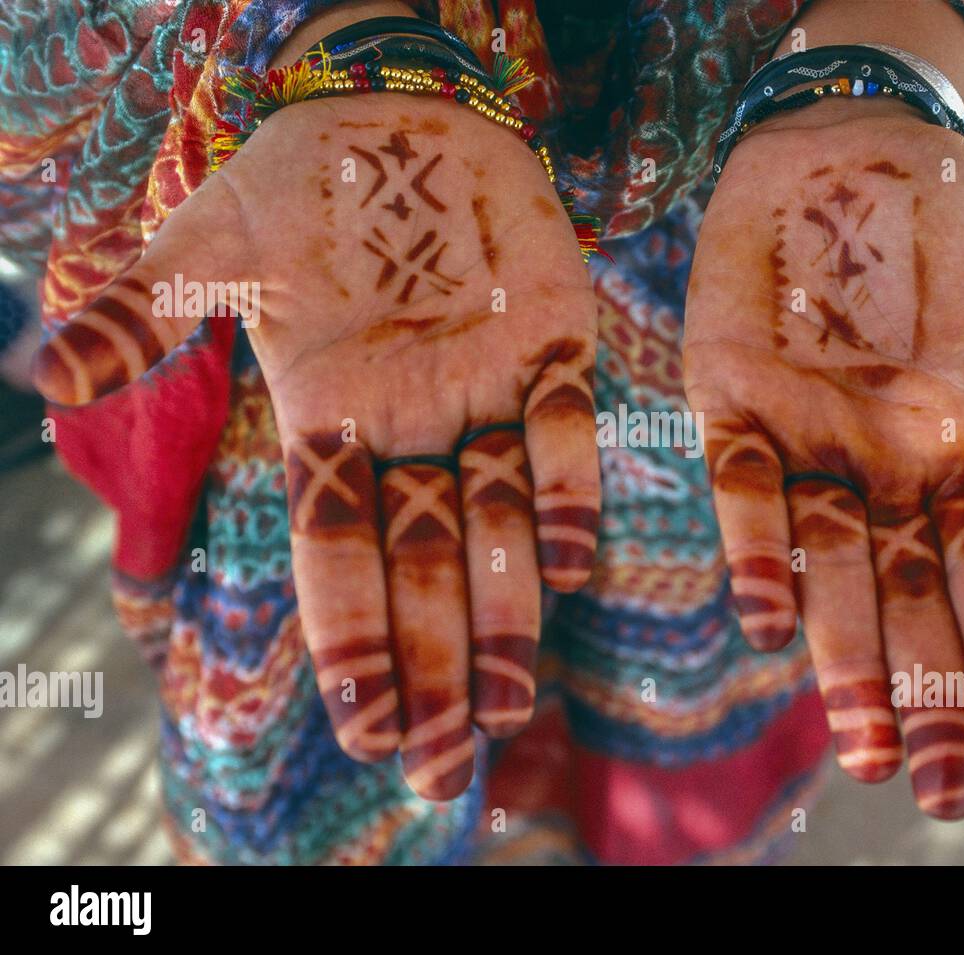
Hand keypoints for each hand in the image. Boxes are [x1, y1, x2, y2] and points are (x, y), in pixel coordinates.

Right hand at [32, 92, 600, 799]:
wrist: (395, 121)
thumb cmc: (296, 191)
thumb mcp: (206, 254)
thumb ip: (138, 315)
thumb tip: (38, 372)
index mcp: (330, 424)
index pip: (335, 555)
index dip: (349, 639)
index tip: (361, 727)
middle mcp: (410, 430)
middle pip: (422, 564)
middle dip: (433, 661)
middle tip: (444, 761)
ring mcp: (484, 393)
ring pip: (499, 519)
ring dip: (507, 608)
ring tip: (513, 702)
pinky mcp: (555, 344)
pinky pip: (566, 429)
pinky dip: (570, 489)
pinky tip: (570, 563)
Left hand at [684, 103, 963, 819]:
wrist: (846, 148)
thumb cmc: (952, 215)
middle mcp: (888, 473)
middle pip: (913, 601)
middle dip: (926, 694)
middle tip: (940, 793)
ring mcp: (811, 446)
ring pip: (828, 571)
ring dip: (842, 655)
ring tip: (862, 747)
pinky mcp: (734, 406)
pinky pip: (745, 491)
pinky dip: (756, 550)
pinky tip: (765, 619)